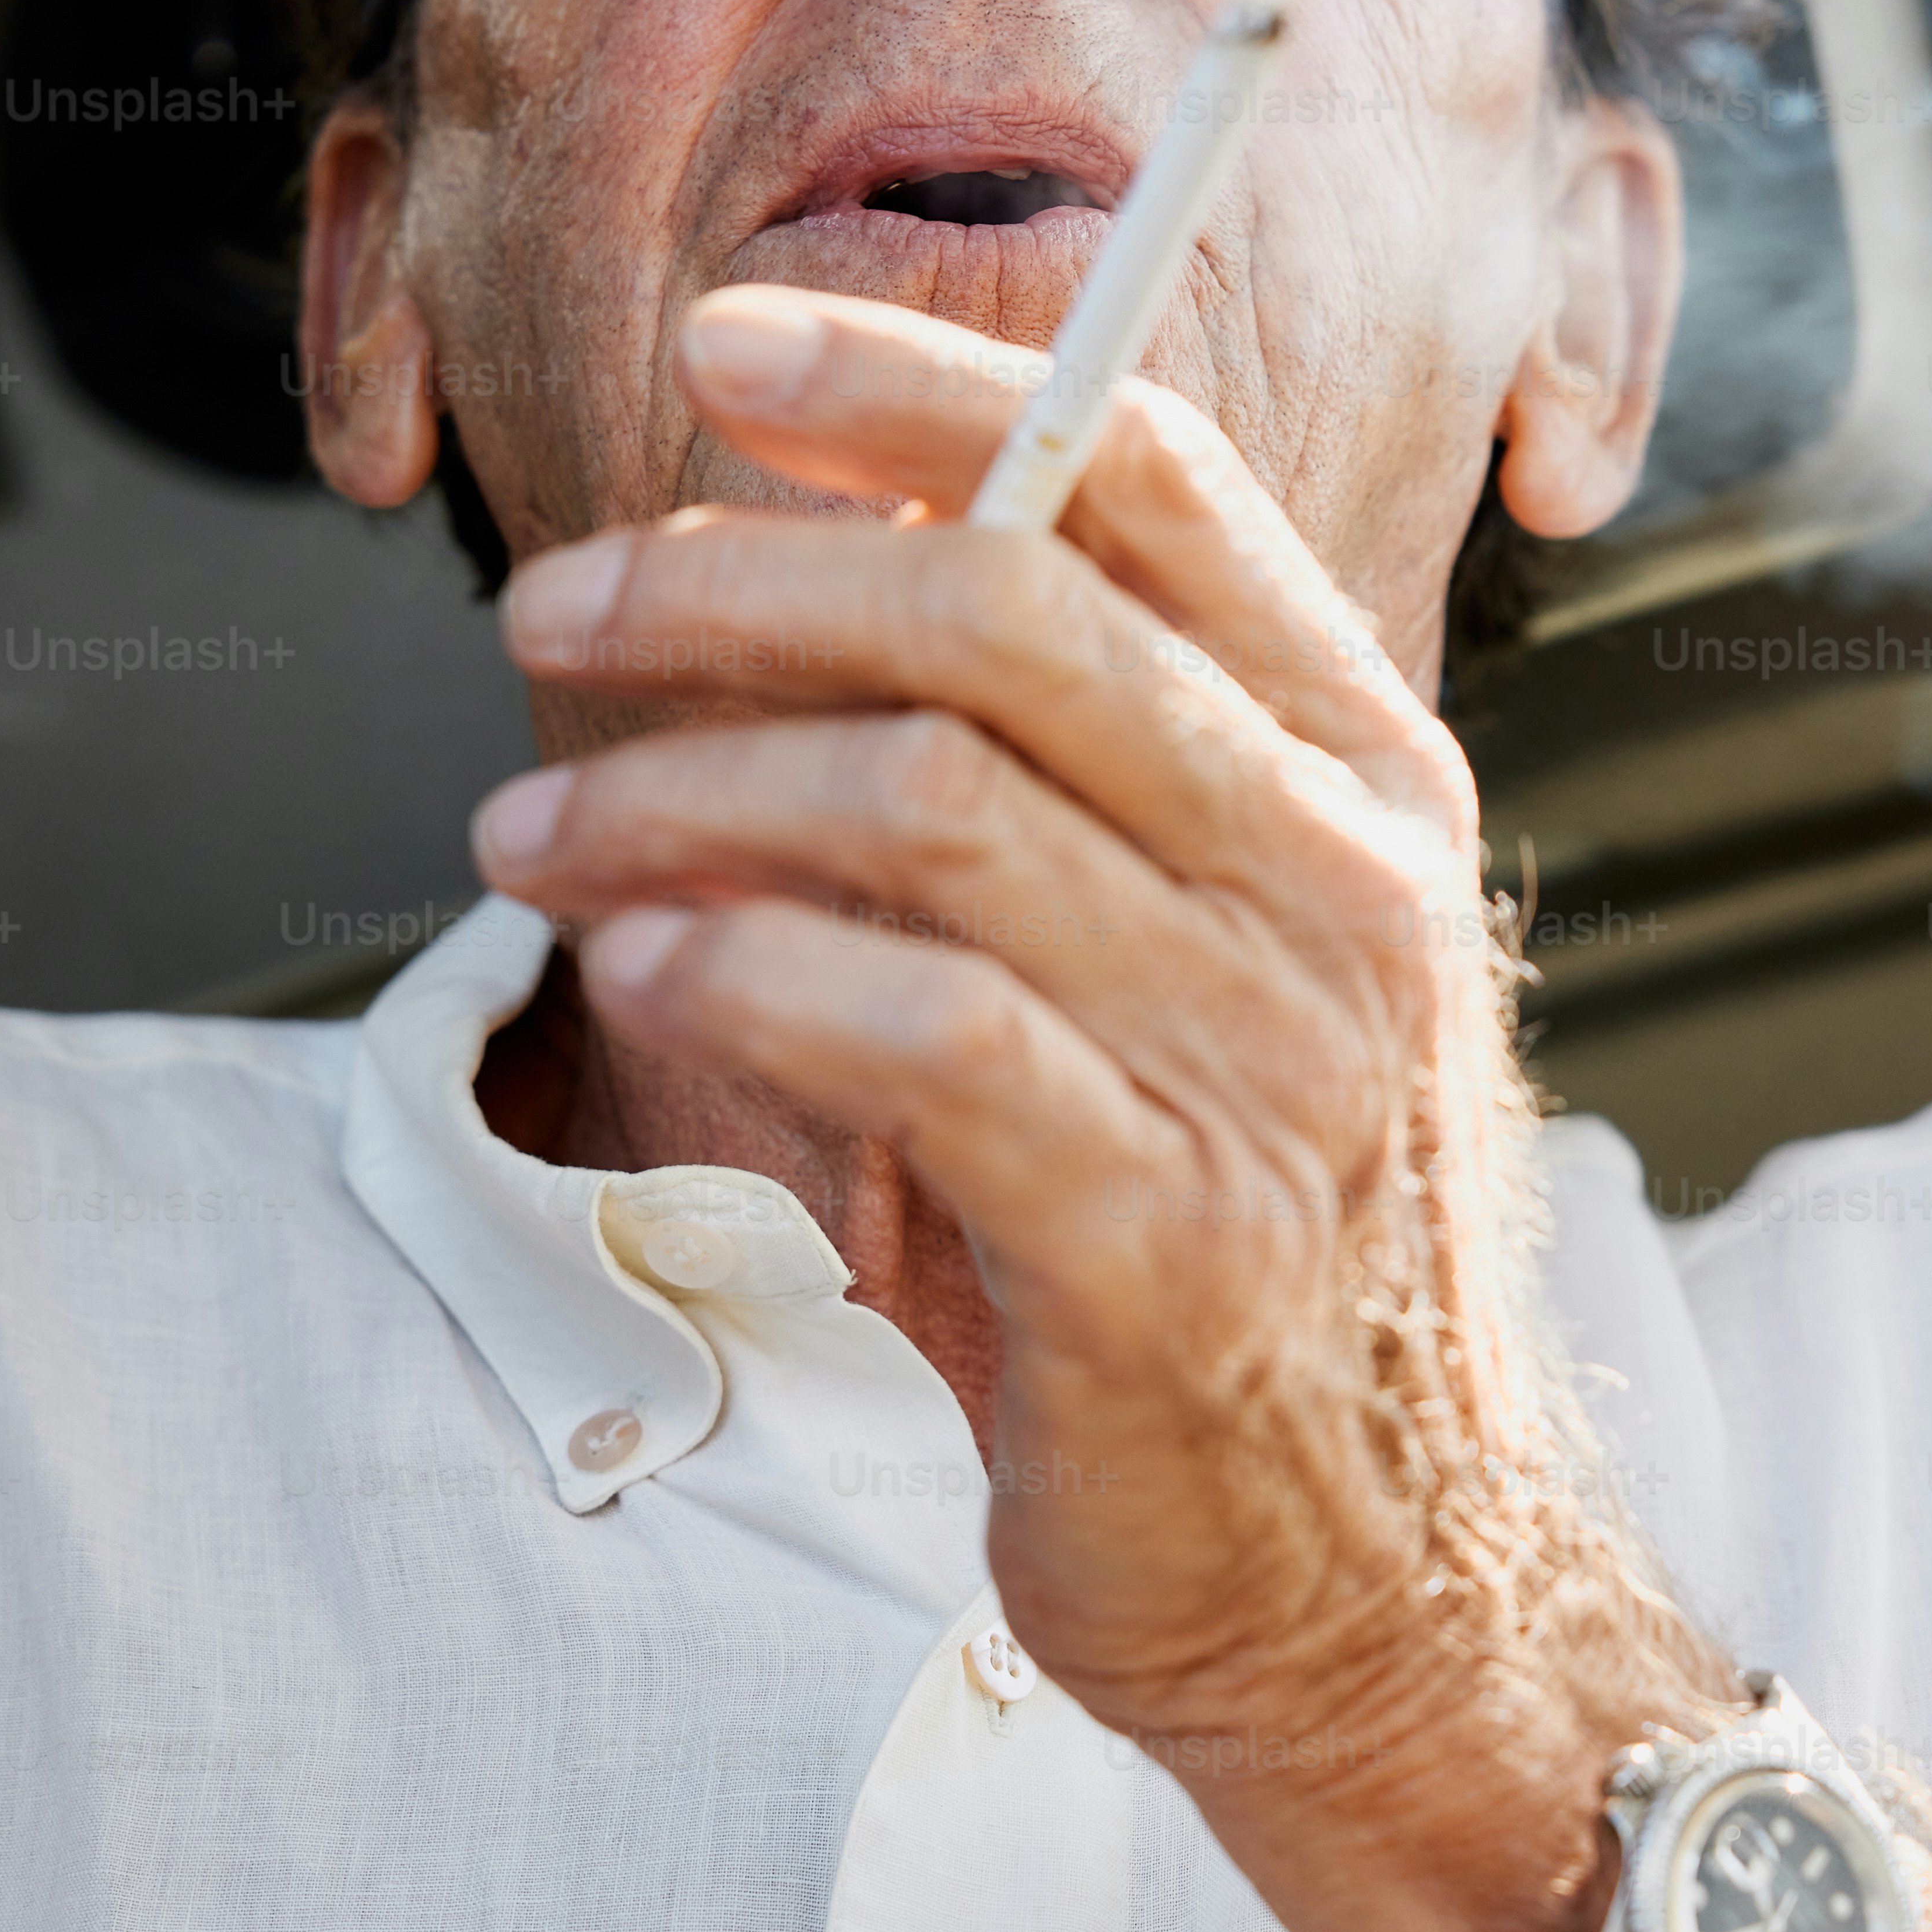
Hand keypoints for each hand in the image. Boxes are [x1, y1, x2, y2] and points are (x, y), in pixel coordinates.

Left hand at [472, 283, 1728, 1931]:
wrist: (1393, 1578)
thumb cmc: (1249, 1239)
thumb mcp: (1214, 960)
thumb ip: (1078, 774)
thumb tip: (815, 568)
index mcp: (1361, 772)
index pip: (1145, 479)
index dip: (925, 384)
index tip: (732, 353)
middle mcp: (1344, 882)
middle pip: (1006, 614)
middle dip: (736, 586)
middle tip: (553, 620)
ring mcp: (1278, 1060)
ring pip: (932, 807)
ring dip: (684, 795)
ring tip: (538, 841)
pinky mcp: (1173, 1243)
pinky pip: (928, 1033)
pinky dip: (755, 973)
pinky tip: (648, 969)